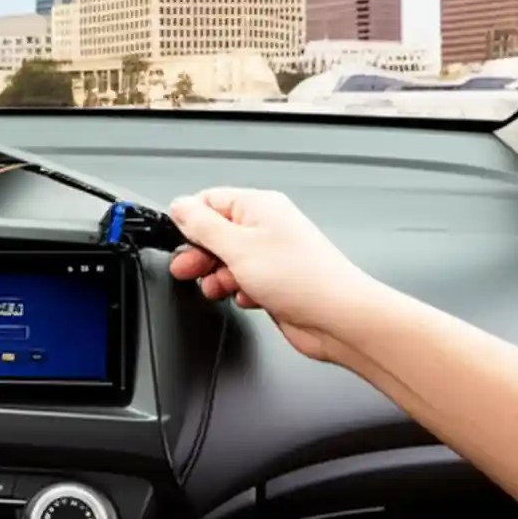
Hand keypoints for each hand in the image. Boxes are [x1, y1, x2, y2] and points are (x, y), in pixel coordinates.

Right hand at [168, 188, 383, 360]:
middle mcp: (266, 227)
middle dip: (200, 253)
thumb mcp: (237, 247)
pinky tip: (246, 297)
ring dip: (217, 276)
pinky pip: (242, 281)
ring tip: (220, 287)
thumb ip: (202, 225)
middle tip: (189, 269)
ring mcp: (271, 255)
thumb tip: (179, 206)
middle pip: (215, 232)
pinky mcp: (274, 281)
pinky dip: (238, 290)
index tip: (181, 241)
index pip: (210, 200)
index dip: (190, 220)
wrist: (338, 318)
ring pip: (226, 260)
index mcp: (259, 206)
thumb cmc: (301, 279)